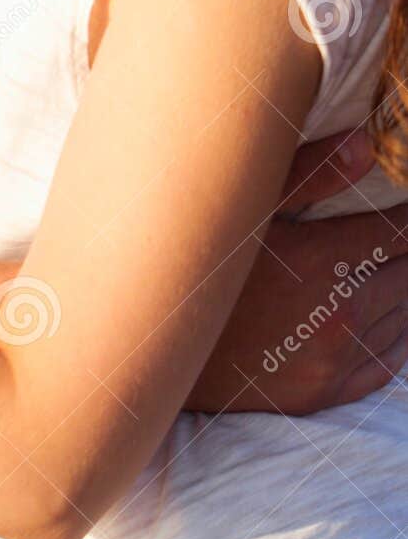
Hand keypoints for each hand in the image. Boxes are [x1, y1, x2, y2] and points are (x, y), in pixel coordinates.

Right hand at [189, 131, 407, 412]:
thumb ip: (310, 174)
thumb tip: (366, 146)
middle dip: (404, 250)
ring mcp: (337, 359)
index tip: (404, 204)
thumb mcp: (244, 210)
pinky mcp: (327, 392)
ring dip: (402, 290)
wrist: (155, 347)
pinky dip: (397, 336)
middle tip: (393, 236)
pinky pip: (388, 362)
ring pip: (404, 319)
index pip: (400, 232)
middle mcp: (342, 315)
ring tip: (388, 268)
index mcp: (326, 261)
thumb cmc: (196, 265)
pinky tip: (389, 318)